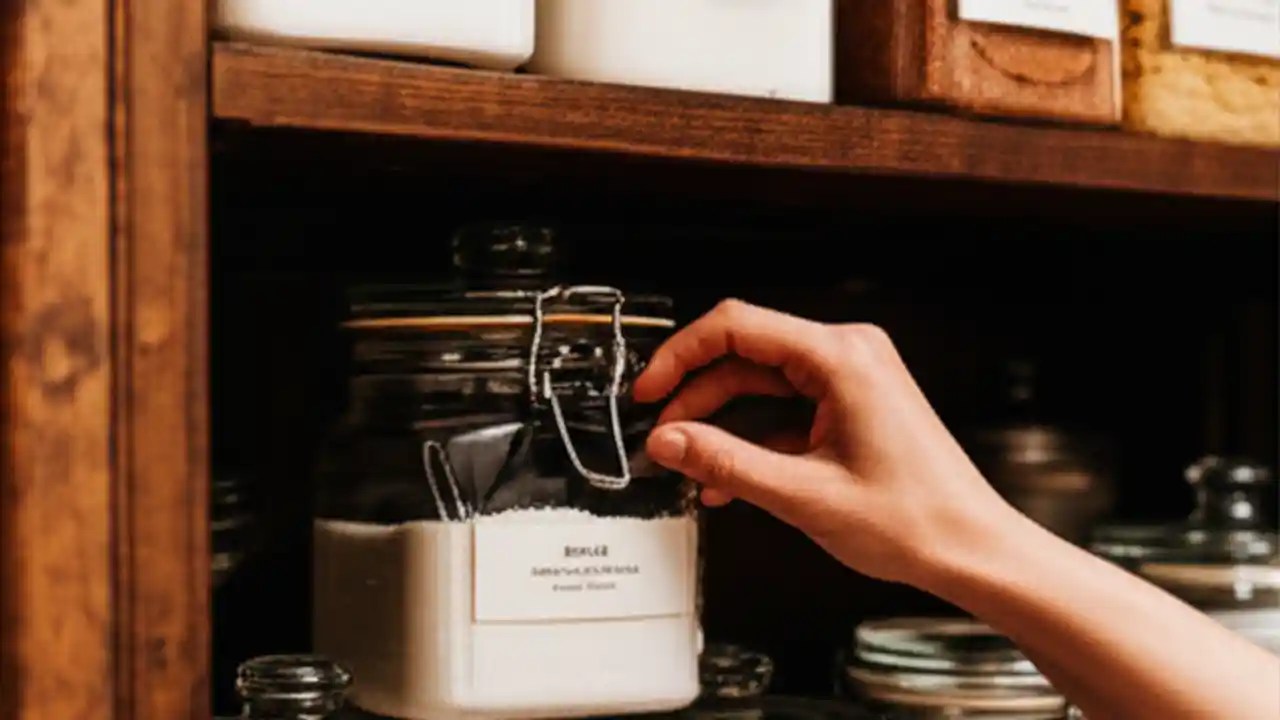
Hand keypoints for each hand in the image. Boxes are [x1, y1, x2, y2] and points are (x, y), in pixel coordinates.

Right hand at [634, 300, 1018, 587]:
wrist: (971, 549)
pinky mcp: (852, 405)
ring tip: (689, 462)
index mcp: (841, 358)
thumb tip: (670, 441)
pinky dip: (753, 438)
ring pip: (761, 384)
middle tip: (662, 434)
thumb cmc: (917, 520)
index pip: (737, 327)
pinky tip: (725, 477)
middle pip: (745, 355)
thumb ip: (726, 462)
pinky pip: (785, 408)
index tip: (650, 389)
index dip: (681, 356)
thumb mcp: (803, 494)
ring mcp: (853, 379)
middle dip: (696, 397)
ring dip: (721, 422)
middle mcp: (849, 355)